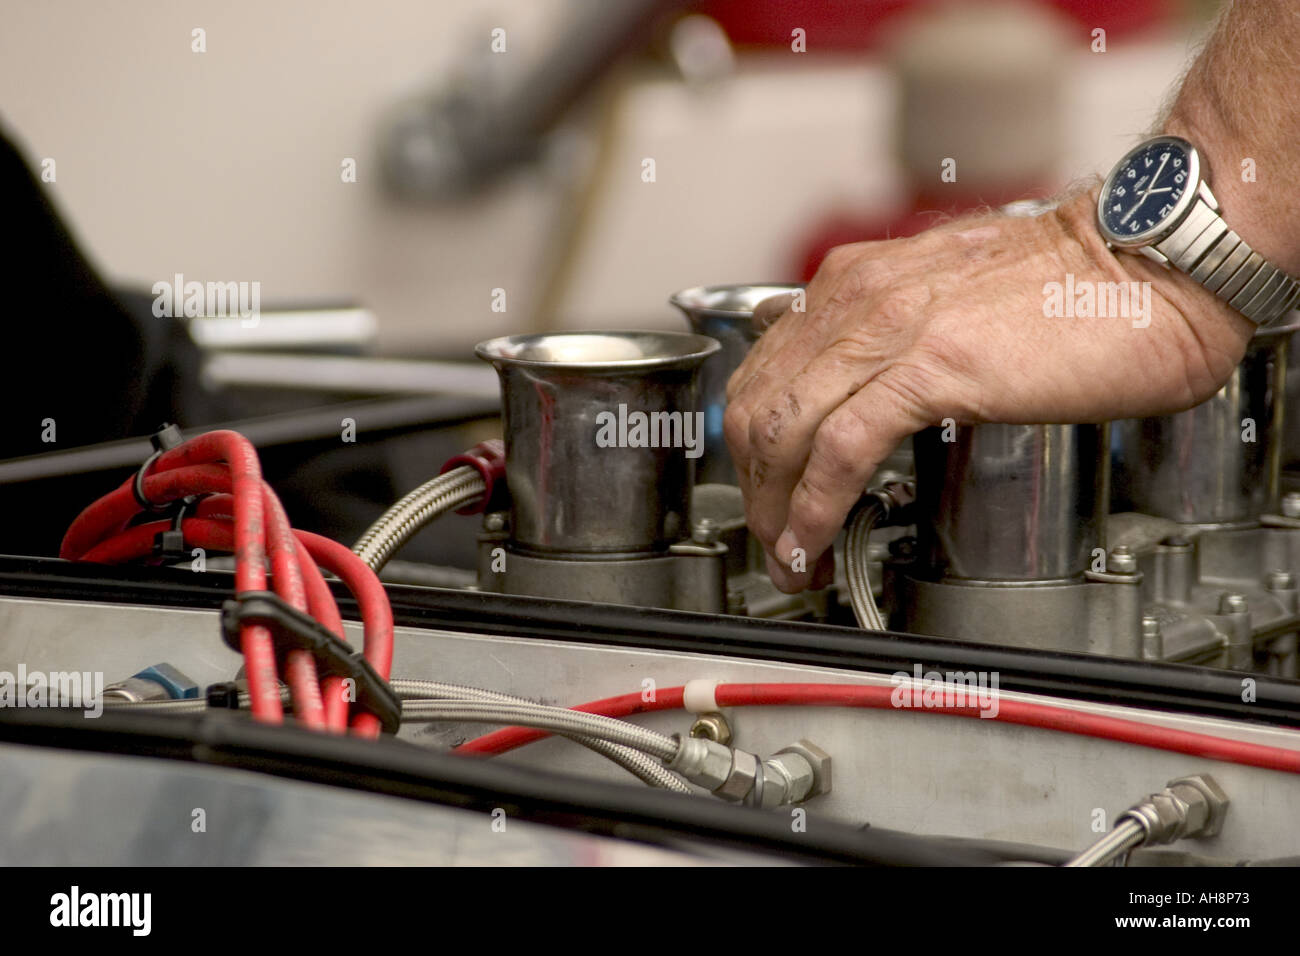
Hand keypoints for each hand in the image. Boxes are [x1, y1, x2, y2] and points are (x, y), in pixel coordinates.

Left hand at [723, 188, 1253, 592]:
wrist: (1154, 262)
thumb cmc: (1074, 286)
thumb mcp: (951, 297)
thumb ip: (893, 333)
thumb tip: (861, 382)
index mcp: (856, 283)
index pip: (762, 370)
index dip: (751, 444)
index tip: (765, 490)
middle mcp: (857, 299)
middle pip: (755, 407)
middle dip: (752, 487)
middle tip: (772, 538)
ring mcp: (889, 331)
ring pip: (782, 431)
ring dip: (775, 510)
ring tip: (792, 557)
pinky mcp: (931, 369)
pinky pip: (841, 451)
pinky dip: (813, 509)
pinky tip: (814, 542)